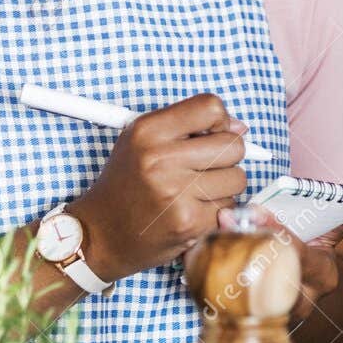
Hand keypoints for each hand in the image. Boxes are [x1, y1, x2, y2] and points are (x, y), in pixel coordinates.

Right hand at [71, 94, 248, 282]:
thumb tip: (242, 128)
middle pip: (233, 145)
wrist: (101, 235)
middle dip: (227, 158)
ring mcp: (176, 192)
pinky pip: (228, 208)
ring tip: (194, 193)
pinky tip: (191, 212)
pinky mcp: (189, 222)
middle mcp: (160, 159)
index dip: (220, 122)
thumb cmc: (126, 186)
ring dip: (224, 187)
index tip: (210, 137)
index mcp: (148, 131)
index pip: (211, 107)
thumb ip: (188, 126)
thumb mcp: (142, 142)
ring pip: (237, 179)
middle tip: (203, 169)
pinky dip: (216, 212)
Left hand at [216, 202, 342, 323]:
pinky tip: (196, 251)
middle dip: (248, 242)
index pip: (300, 253)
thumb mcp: (329, 242)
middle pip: (272, 272)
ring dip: (226, 257)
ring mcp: (273, 314)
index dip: (279, 231)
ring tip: (211, 231)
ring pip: (246, 286)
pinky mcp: (247, 318)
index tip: (257, 209)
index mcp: (324, 276)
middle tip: (226, 218)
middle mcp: (301, 300)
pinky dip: (211, 272)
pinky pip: (225, 296)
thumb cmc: (310, 263)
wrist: (299, 304)